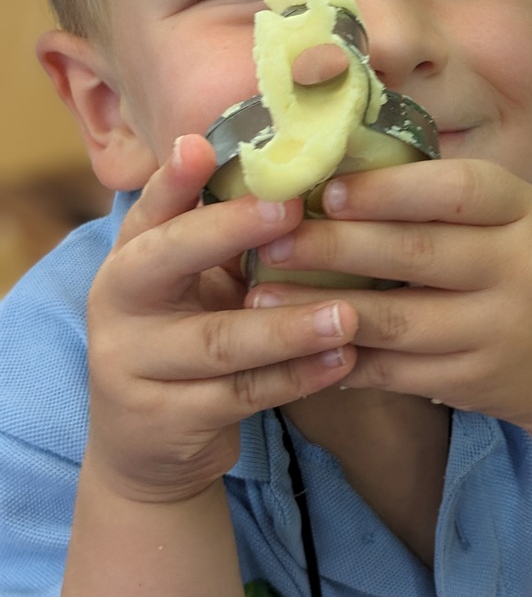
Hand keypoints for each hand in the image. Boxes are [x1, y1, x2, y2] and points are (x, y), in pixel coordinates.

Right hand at [84, 134, 356, 502]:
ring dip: (289, 326)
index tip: (202, 146)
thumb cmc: (188, 339)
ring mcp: (133, 365)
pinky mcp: (164, 419)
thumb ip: (228, 242)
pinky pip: (243, 394)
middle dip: (231, 230)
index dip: (174, 179)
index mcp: (131, 257)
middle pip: (169, 260)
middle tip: (292, 211)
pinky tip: (343, 360)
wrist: (143, 450)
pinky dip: (297, 377)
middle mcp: (118, 303)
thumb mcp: (194, 285)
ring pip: (219, 341)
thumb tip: (309, 183)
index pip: (150, 208)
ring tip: (347, 313)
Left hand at [254, 158, 531, 429]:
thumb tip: (337, 165)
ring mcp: (502, 330)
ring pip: (401, 321)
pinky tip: (300, 343)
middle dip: (335, 246)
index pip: (456, 189)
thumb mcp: (508, 216)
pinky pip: (400, 372)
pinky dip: (346, 356)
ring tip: (262, 296)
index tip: (323, 191)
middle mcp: (522, 267)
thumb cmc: (526, 265)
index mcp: (524, 209)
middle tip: (271, 239)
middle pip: (419, 252)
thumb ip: (441, 195)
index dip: (387, 189)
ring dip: (324, 310)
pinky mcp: (479, 381)